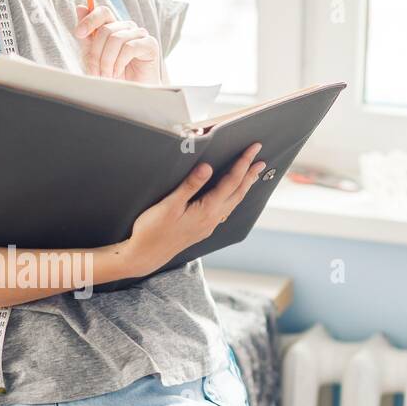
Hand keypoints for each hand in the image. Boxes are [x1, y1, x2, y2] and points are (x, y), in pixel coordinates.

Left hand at [74, 5, 161, 83]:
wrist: (130, 95)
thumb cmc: (112, 76)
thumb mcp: (94, 55)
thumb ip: (88, 35)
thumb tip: (80, 7)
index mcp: (114, 27)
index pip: (103, 12)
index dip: (90, 19)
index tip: (78, 33)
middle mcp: (127, 27)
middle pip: (105, 29)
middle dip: (96, 54)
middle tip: (94, 72)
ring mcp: (140, 34)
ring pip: (116, 39)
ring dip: (106, 62)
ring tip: (106, 76)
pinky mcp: (150, 44)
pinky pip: (129, 47)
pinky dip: (119, 63)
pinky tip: (117, 73)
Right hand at [122, 143, 266, 277]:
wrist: (145, 255)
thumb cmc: (153, 231)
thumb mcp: (169, 205)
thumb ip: (190, 185)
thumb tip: (207, 167)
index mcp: (206, 210)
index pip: (231, 181)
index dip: (243, 163)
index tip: (252, 150)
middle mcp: (212, 219)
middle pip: (238, 193)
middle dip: (250, 175)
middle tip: (261, 160)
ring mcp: (208, 225)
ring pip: (233, 203)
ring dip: (244, 187)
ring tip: (252, 175)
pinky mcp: (202, 229)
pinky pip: (225, 210)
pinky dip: (233, 197)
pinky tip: (230, 196)